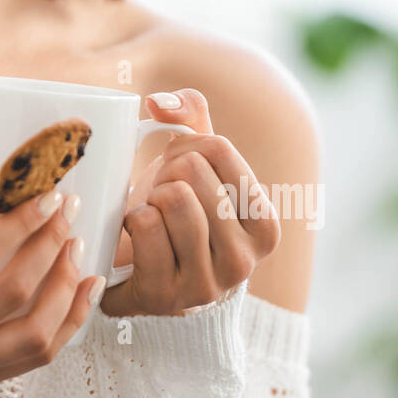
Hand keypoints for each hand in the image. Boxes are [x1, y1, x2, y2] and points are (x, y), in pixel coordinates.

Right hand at [0, 182, 101, 392]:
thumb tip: (3, 186)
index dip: (17, 225)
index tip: (46, 196)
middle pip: (9, 297)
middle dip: (48, 248)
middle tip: (66, 213)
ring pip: (32, 339)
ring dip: (66, 290)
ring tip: (75, 249)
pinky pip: (32, 359)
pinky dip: (66, 323)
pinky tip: (82, 291)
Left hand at [100, 88, 280, 319]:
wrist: (141, 274)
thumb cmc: (175, 213)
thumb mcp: (195, 163)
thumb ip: (188, 117)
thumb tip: (158, 102)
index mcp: (265, 227)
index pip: (219, 149)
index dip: (186, 149)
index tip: (182, 174)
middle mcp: (245, 262)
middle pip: (192, 172)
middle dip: (166, 175)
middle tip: (162, 199)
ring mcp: (206, 284)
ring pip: (173, 198)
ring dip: (150, 197)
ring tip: (152, 215)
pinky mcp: (163, 295)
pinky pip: (146, 225)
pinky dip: (131, 218)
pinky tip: (136, 235)